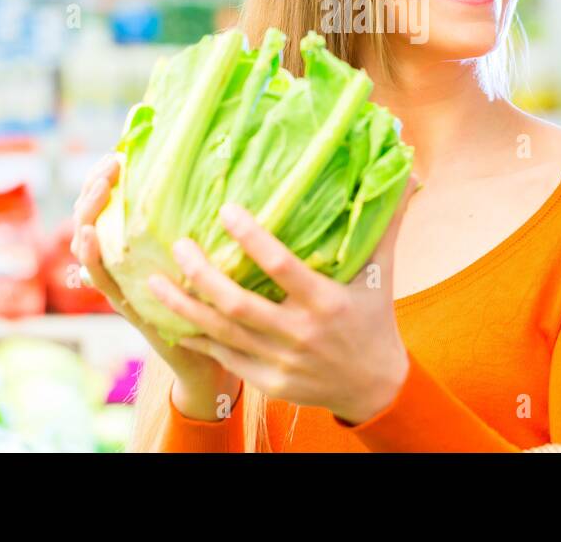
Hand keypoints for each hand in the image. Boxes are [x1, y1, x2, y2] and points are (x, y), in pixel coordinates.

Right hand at [70, 153, 241, 418]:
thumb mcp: (210, 255)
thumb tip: (237, 173)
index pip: (114, 203)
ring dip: (90, 213)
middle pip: (93, 216)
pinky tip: (92, 236)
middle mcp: (125, 262)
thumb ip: (210, 223)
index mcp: (142, 246)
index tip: (120, 150)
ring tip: (100, 188)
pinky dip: (91, 256)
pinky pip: (101, 280)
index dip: (109, 176)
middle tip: (111, 164)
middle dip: (95, 187)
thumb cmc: (216, 302)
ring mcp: (121, 282)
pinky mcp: (127, 305)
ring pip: (89, 243)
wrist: (211, 359)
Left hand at [152, 173, 419, 424]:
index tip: (226, 211)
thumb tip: (407, 173)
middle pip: (239, 304)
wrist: (374, 388)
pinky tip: (169, 317)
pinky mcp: (266, 381)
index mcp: (327, 302)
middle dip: (202, 275)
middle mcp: (301, 334)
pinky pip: (223, 357)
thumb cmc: (374, 317)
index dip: (252, 239)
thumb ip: (386, 222)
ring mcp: (280, 362)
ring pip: (221, 332)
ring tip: (153, 280)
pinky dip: (194, 337)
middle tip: (178, 245)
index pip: (283, 268)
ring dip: (184, 306)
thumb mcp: (381, 271)